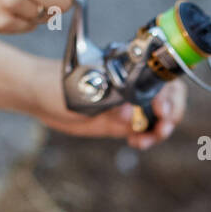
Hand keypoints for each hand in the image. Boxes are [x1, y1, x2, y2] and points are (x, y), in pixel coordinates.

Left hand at [33, 61, 186, 149]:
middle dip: (172, 112)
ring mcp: (127, 103)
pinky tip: (136, 143)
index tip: (161, 109)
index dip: (168, 92)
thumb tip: (128, 114)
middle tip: (162, 127)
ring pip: (158, 115)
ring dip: (160, 129)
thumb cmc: (57, 83)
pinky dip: (146, 138)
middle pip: (168, 94)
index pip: (159, 75)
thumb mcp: (82, 91)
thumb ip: (107, 103)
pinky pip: (142, 130)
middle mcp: (132, 84)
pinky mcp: (120, 121)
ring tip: (146, 140)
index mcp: (126, 69)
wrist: (38, 96)